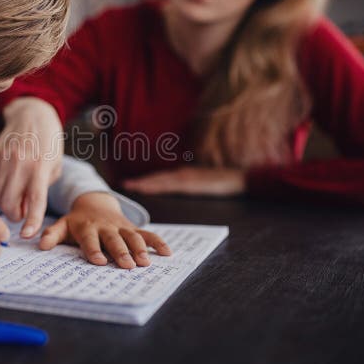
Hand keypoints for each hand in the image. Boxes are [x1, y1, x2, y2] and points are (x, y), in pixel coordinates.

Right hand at [0, 97, 63, 237]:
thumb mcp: (54, 166)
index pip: (35, 200)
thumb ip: (41, 189)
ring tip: (16, 195)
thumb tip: (24, 211)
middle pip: (9, 204)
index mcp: (40, 166)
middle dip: (15, 215)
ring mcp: (2, 159)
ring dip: (6, 204)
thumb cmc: (48, 144)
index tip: (27, 235)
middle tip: (23, 211)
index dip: (32, 221)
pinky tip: (7, 184)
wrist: (32, 114)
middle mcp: (19, 163)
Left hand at [39, 192, 171, 268]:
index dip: (94, 250)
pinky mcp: (132, 228)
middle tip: (128, 265)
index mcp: (87, 228)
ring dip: (140, 249)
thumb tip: (40, 245)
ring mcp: (120, 227)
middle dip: (121, 252)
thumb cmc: (76, 221)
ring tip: (146, 262)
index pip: (90, 240)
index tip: (98, 261)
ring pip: (132, 237)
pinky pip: (147, 234)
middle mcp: (105, 227)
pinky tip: (167, 253)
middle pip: (114, 240)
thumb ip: (52, 235)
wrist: (94, 203)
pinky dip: (157, 242)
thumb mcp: (62, 225)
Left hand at [122, 167, 245, 195]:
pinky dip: (157, 186)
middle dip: (141, 182)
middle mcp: (181, 174)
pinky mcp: (192, 183)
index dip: (146, 181)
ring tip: (132, 186)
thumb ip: (190, 185)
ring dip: (145, 183)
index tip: (132, 183)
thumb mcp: (203, 183)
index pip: (160, 179)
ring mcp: (186, 177)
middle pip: (157, 179)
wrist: (239, 177)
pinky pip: (170, 185)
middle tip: (125, 185)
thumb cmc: (224, 181)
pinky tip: (149, 187)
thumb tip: (180, 189)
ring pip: (160, 181)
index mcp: (183, 175)